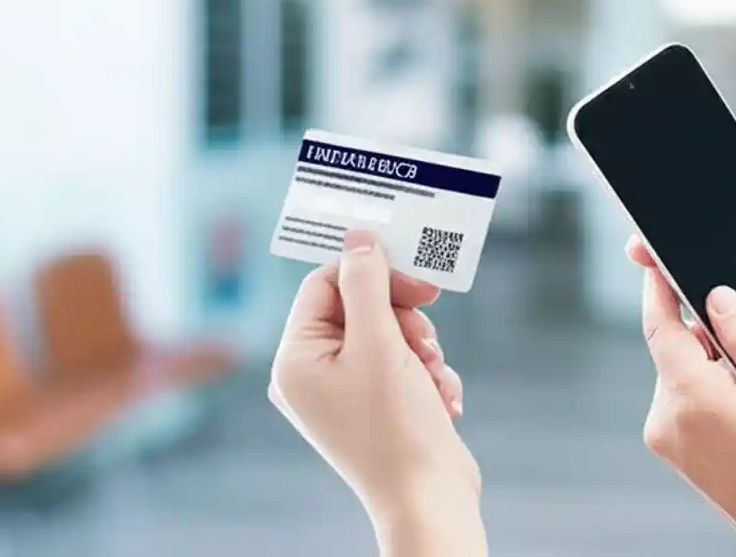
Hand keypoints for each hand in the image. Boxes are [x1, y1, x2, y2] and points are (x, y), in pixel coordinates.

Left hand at [270, 230, 485, 556]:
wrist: (429, 498)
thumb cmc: (396, 426)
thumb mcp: (380, 342)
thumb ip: (367, 283)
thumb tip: (359, 237)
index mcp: (295, 358)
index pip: (325, 284)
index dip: (372, 274)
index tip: (418, 281)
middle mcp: (312, 374)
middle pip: (360, 306)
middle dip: (402, 318)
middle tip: (426, 337)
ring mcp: (344, 392)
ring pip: (389, 333)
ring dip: (421, 348)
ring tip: (432, 378)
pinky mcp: (376, 404)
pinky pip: (403, 364)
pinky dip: (428, 375)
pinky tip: (440, 400)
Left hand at [640, 269, 735, 556]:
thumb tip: (718, 296)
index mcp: (690, 400)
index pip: (660, 325)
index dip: (661, 286)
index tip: (661, 256)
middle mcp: (668, 419)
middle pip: (685, 348)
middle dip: (731, 339)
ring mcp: (673, 439)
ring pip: (700, 374)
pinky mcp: (685, 451)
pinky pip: (703, 401)